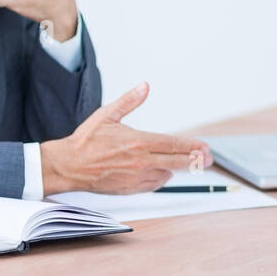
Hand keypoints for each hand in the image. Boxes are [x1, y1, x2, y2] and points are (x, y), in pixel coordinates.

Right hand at [40, 81, 211, 194]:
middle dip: (196, 161)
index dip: (192, 146)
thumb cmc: (86, 140)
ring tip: (189, 164)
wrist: (69, 166)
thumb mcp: (107, 115)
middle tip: (208, 159)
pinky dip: (161, 178)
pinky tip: (164, 172)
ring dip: (178, 168)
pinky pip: (154, 185)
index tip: (205, 147)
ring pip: (167, 174)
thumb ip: (129, 101)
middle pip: (177, 162)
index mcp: (138, 142)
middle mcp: (140, 162)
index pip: (173, 144)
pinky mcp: (131, 189)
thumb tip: (145, 86)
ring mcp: (137, 177)